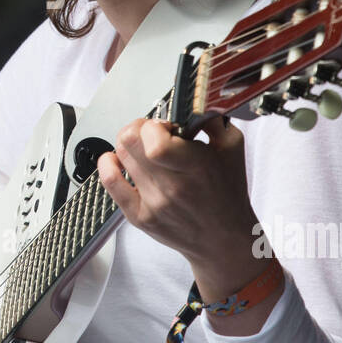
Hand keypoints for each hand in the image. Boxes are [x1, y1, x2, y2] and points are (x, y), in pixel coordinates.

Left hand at [96, 117, 256, 271]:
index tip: (165, 128)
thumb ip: (212, 120)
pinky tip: (116, 160)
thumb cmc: (228, 194)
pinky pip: (110, 183)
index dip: (154, 125)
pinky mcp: (139, 217)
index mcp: (196, 168)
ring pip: (119, 156)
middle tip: (150, 133)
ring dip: (128, 145)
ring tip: (143, 149)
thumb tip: (192, 102)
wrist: (223, 240)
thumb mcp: (232, 149)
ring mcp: (152, 204)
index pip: (154, 141)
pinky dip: (108, 165)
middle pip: (129, 142)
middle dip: (138, 128)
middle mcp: (172, 187)